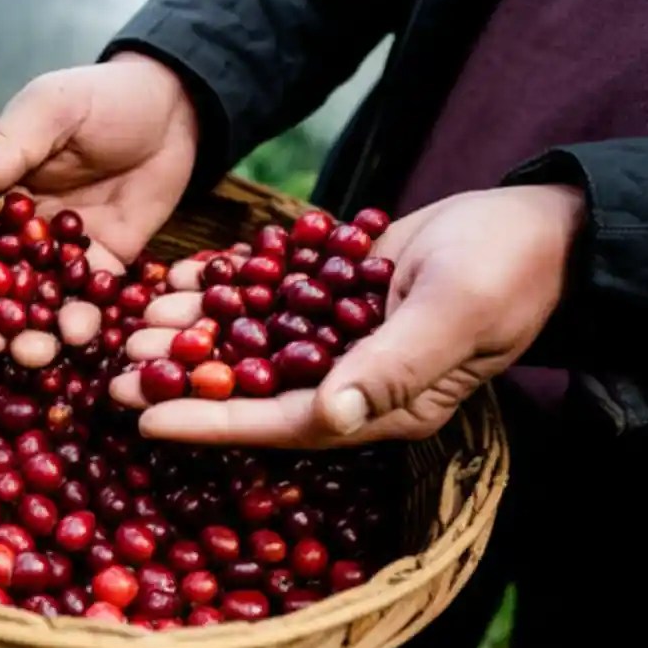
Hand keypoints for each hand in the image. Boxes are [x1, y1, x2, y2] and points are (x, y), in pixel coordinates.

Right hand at [0, 52, 198, 366]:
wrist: (177, 109)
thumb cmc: (104, 97)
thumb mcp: (52, 109)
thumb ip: (8, 149)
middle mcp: (11, 226)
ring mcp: (53, 251)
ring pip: (28, 303)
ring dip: (27, 334)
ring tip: (37, 354)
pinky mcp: (96, 264)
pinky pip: (81, 301)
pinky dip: (78, 322)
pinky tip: (81, 334)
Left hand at [111, 185, 586, 447]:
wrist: (536, 223)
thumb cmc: (510, 269)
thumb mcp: (456, 313)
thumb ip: (393, 365)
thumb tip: (332, 414)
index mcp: (379, 404)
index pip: (282, 424)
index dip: (212, 423)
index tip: (146, 421)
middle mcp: (348, 378)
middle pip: (250, 386)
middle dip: (181, 380)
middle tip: (111, 373)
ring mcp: (336, 337)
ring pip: (248, 340)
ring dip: (189, 331)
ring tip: (126, 322)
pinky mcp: (331, 296)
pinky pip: (266, 296)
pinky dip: (224, 286)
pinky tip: (176, 277)